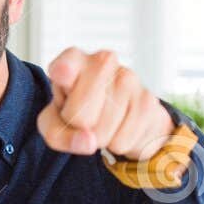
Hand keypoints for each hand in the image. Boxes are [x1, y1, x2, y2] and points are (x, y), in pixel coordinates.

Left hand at [37, 47, 175, 161]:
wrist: (122, 113)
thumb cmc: (78, 112)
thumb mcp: (55, 124)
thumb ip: (58, 135)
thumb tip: (89, 143)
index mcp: (74, 59)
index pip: (65, 65)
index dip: (63, 71)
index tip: (61, 73)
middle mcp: (102, 61)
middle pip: (79, 115)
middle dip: (78, 128)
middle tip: (82, 117)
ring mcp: (128, 78)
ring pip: (101, 133)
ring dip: (100, 138)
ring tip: (103, 120)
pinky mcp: (147, 100)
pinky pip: (122, 141)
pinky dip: (118, 144)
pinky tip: (120, 126)